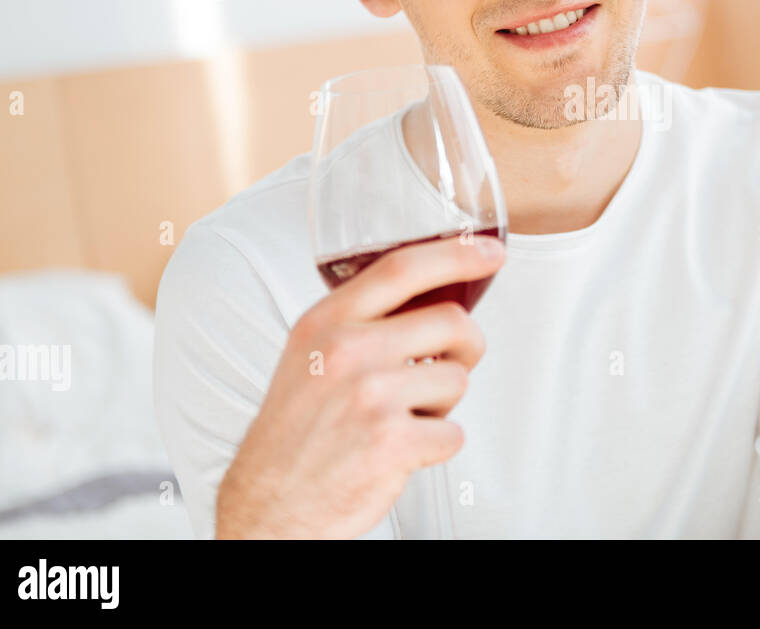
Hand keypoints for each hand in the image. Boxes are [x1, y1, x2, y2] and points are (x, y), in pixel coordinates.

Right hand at [214, 234, 504, 538]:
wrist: (269, 507)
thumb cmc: (294, 434)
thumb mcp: (310, 355)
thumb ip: (360, 320)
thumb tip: (430, 297)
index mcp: (325, 322)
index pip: (403, 267)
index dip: (456, 254)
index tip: (490, 253)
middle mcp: (347, 351)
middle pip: (452, 321)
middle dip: (466, 347)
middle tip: (447, 366)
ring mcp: (370, 394)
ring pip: (458, 379)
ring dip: (443, 404)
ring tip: (402, 417)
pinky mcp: (391, 440)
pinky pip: (453, 433)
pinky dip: (435, 446)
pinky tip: (400, 450)